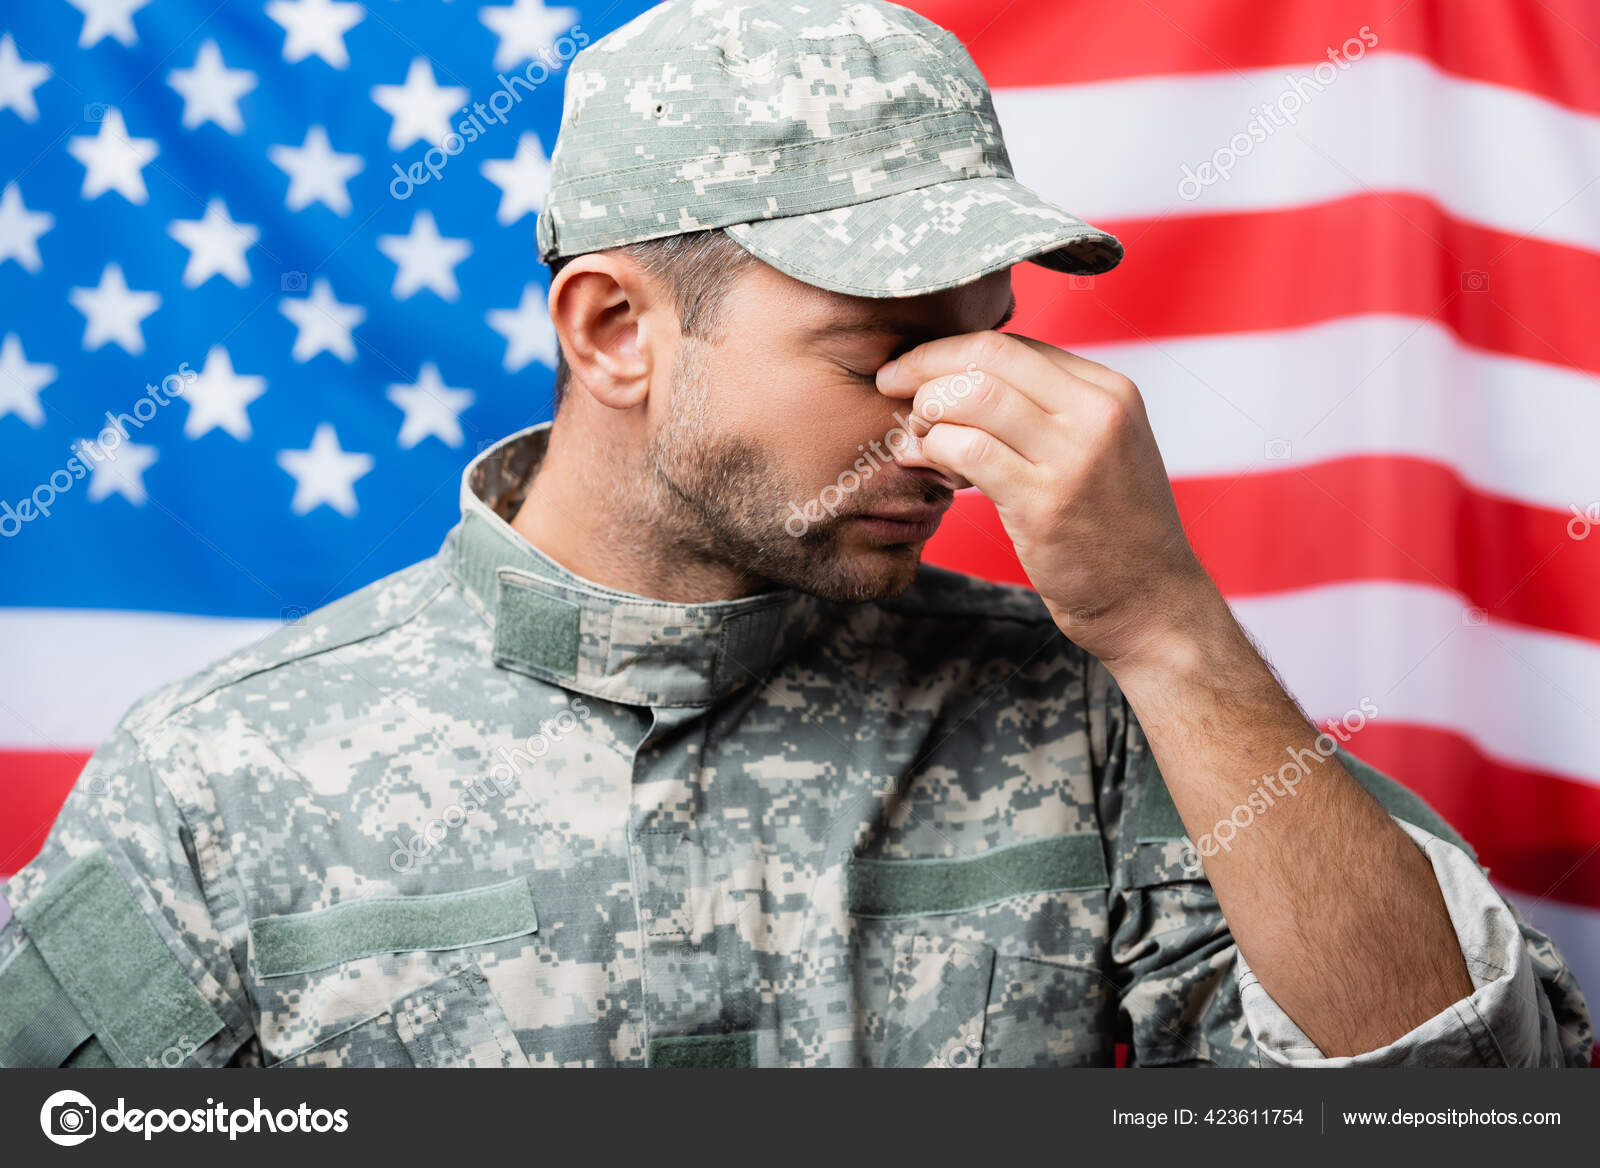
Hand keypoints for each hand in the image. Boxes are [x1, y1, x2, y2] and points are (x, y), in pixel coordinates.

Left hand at [876, 330, 1217, 667]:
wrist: (1149, 601)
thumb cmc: (1112, 527)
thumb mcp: (1102, 448)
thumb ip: (1049, 410)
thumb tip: (964, 380)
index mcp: (1110, 391)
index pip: (1012, 344)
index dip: (949, 350)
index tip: (913, 367)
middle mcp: (1096, 413)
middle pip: (988, 357)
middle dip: (924, 365)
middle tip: (890, 385)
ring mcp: (1072, 458)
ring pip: (971, 397)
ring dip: (925, 410)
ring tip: (913, 435)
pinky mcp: (1043, 503)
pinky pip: (967, 451)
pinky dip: (931, 449)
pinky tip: (920, 460)